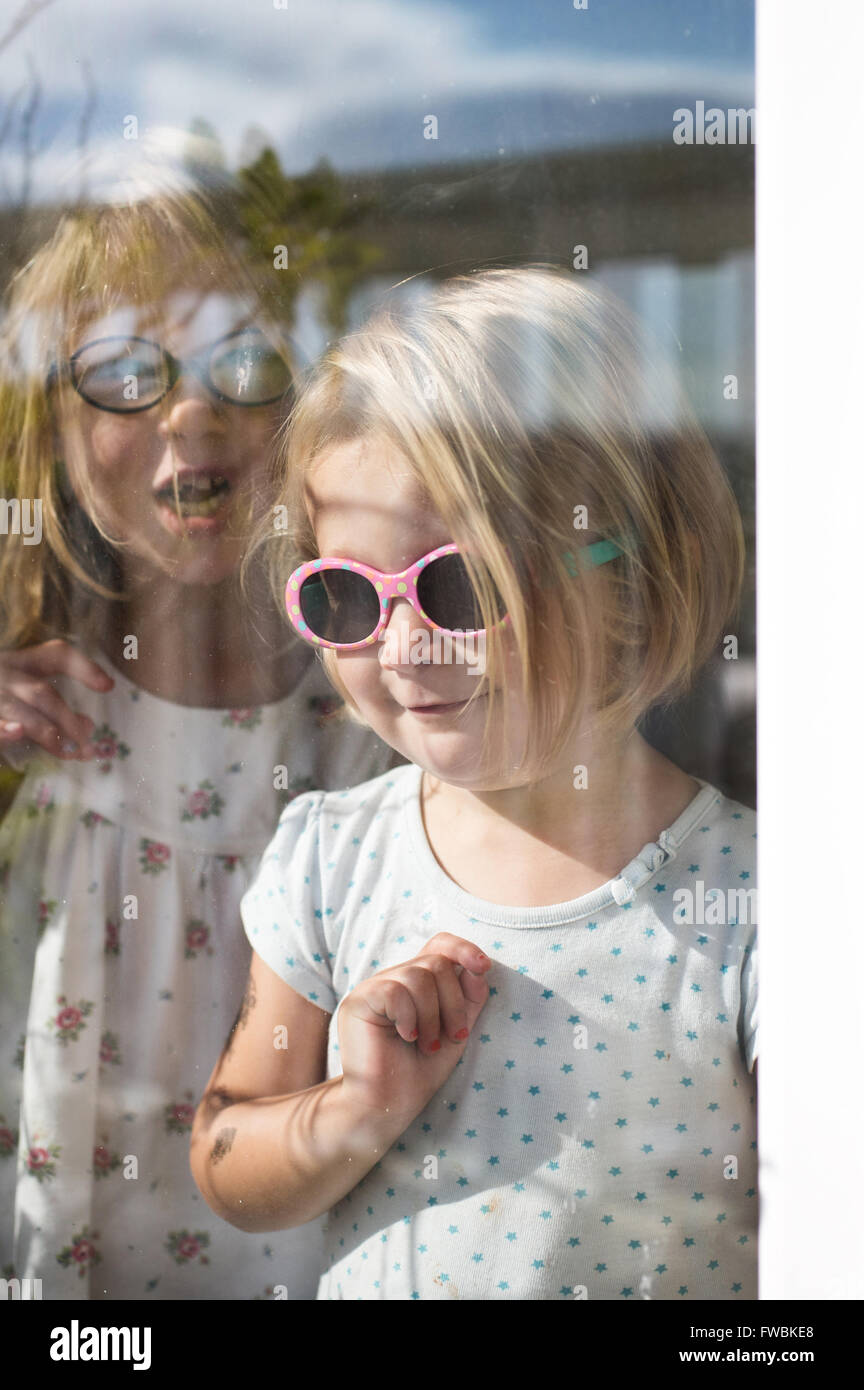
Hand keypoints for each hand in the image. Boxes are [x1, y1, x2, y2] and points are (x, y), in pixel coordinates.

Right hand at [0, 639, 113, 759]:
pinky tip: (18, 732)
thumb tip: (87, 727)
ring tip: (69, 751)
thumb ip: (54, 707)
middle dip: (68, 720)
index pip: (56, 656)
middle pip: (42, 693)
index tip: (108, 686)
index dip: (83, 667)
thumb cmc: (0, 691)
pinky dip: (4, 730)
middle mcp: (4, 674)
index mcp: (19, 663)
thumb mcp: (21, 688)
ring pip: (21, 712)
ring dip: (47, 733)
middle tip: (89, 745)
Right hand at [337, 931, 490, 1127]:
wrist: (389, 1105)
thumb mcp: (456, 1030)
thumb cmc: (420, 1070)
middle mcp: (394, 978)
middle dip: (453, 1002)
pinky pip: (393, 991)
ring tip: (427, 1044)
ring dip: (432, 1015)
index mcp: (417, 982)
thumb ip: (469, 998)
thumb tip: (479, 967)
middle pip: (435, 962)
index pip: (439, 944)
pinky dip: (409, 1017)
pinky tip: (405, 1037)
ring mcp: (373, 987)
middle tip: (451, 1038)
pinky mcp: (357, 1001)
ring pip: (417, 975)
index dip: (463, 948)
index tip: (484, 967)